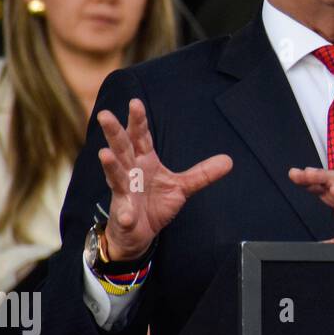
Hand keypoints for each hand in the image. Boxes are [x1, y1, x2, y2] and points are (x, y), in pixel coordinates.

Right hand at [96, 99, 232, 261]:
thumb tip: (229, 160)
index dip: (138, 121)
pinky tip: (127, 215)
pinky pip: (125, 213)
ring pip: (115, 175)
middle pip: (122, 149)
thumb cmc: (154, 203)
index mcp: (144, 161)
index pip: (141, 137)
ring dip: (110, 165)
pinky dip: (126, 214)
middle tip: (104, 114)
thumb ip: (202, 173)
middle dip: (114, 132)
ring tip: (104, 154)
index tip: (135, 102)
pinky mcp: (123, 214)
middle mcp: (130, 173)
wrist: (138, 232)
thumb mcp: (181, 186)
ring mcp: (124, 193)